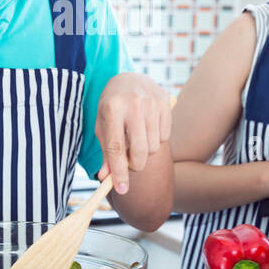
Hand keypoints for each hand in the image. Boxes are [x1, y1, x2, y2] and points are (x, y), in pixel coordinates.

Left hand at [95, 73, 171, 194]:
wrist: (129, 79)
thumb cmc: (112, 107)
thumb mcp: (102, 126)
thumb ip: (105, 152)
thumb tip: (105, 178)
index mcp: (112, 108)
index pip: (116, 147)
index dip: (118, 171)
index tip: (121, 189)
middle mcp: (133, 104)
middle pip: (139, 152)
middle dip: (134, 165)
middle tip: (129, 162)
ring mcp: (152, 102)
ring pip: (153, 147)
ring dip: (144, 151)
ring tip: (136, 139)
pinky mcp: (165, 102)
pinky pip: (164, 137)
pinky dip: (155, 140)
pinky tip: (147, 128)